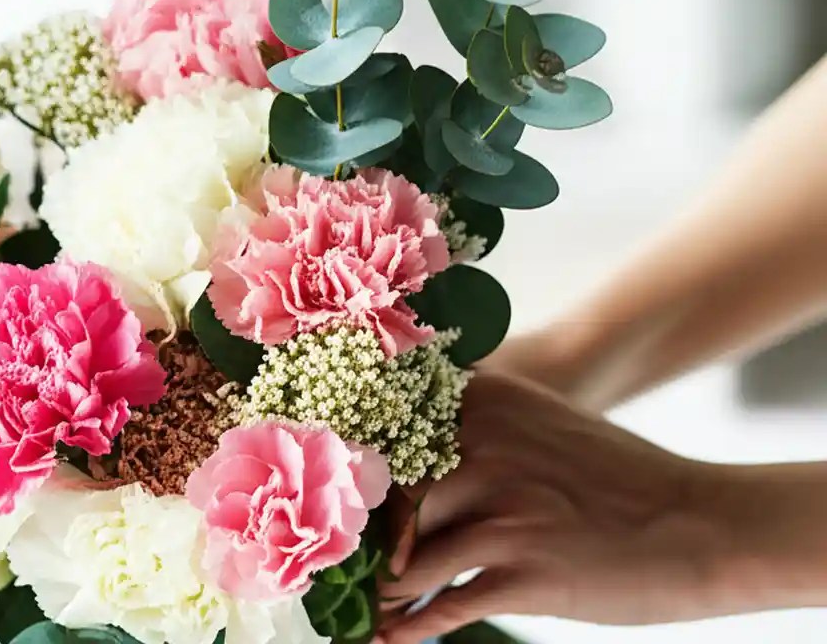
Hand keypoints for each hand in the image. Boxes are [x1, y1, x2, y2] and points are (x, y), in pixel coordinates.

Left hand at [375, 374, 826, 642]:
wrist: (702, 524)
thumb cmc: (615, 476)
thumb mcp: (537, 423)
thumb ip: (470, 429)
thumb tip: (399, 462)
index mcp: (481, 402)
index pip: (382, 433)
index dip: (345, 473)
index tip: (320, 505)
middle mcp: (482, 448)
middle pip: (383, 500)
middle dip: (354, 541)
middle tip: (331, 568)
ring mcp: (501, 511)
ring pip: (402, 559)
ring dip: (376, 593)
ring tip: (358, 609)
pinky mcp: (521, 571)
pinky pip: (441, 605)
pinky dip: (410, 627)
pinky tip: (393, 638)